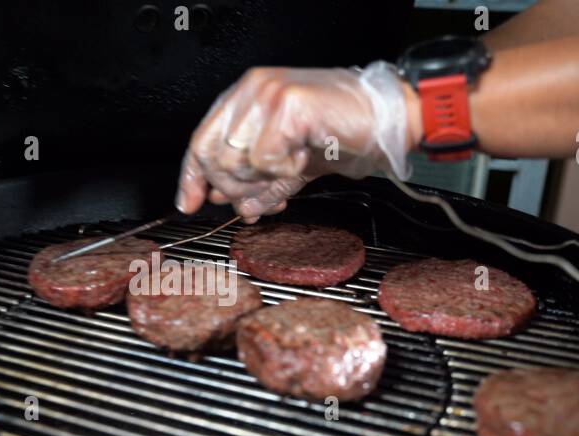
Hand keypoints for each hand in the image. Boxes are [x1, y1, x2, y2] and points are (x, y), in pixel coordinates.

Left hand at [175, 61, 412, 222]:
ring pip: (235, 161)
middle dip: (235, 188)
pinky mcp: (287, 106)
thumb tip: (226, 200)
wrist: (389, 121)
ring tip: (290, 171)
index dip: (192, 177)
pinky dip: (284, 173)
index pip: (201, 140)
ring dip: (263, 182)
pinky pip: (265, 159)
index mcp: (245, 98)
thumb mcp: (288, 164)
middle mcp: (251, 90)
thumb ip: (255, 180)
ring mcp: (267, 94)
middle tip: (263, 196)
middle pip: (213, 156)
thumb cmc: (344, 135)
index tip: (190, 203)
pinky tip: (302, 160)